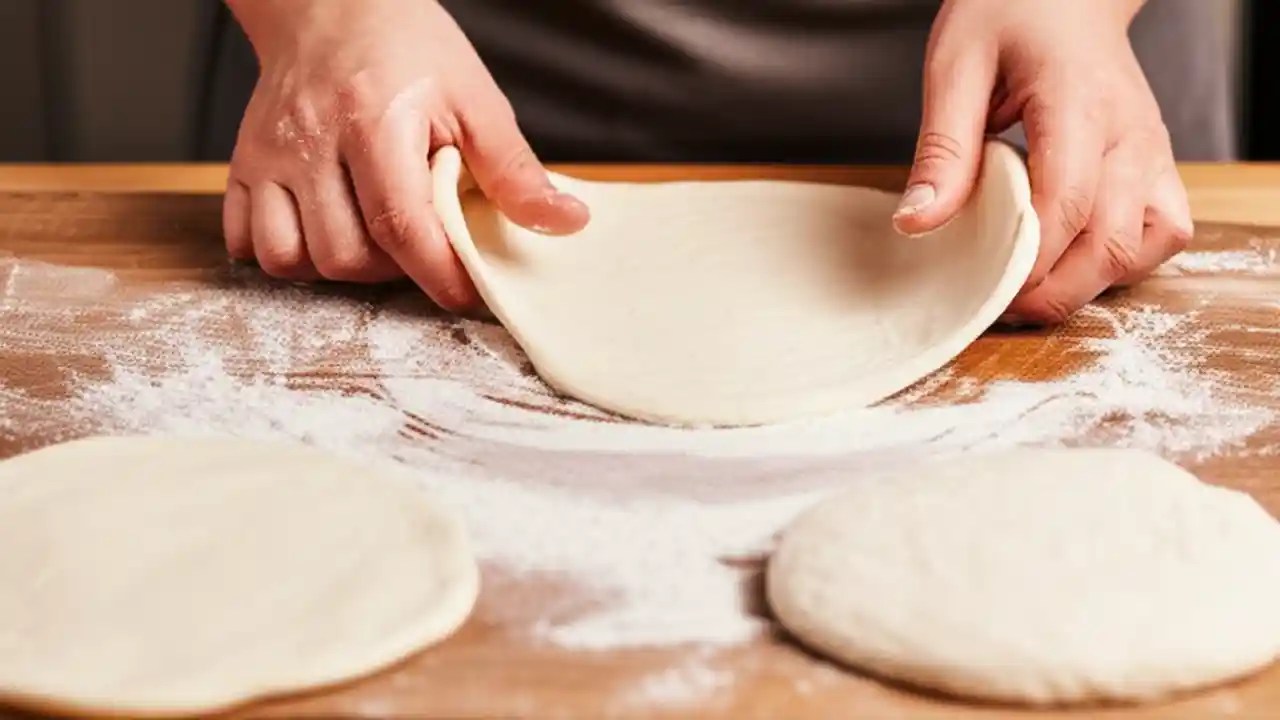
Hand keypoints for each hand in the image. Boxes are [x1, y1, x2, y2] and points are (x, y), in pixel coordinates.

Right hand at [222, 0, 588, 309]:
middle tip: (420, 247)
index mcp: (374, 122)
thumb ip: (515, 170)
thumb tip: (564, 223)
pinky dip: (285, 252)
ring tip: (371, 238)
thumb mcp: (475, 99)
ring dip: (338, 268)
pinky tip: (322, 230)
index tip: (469, 294)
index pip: (403, 226)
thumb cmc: (408, 49)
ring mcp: (268, 156)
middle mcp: (311, 142)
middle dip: (392, 272)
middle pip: (345, 254)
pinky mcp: (242, 163)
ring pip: (291, 257)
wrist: (331, 4)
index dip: (440, 275)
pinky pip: (247, 242)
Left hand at [893, 0, 1192, 324]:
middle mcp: (1130, 134)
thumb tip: (916, 223)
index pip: (1066, 203)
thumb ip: (943, 149)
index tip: (982, 289)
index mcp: (1079, 104)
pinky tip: (1075, 259)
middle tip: (996, 303)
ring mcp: (1152, 151)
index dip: (1026, 261)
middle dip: (1051, 291)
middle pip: (1109, 243)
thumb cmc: (1010, 14)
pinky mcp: (1158, 165)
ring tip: (1031, 287)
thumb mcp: (956, 66)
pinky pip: (1162, 233)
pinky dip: (1123, 263)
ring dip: (1087, 284)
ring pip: (1142, 249)